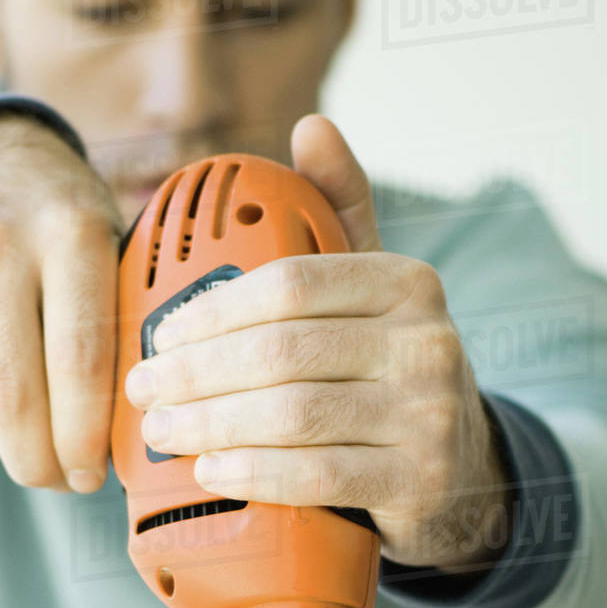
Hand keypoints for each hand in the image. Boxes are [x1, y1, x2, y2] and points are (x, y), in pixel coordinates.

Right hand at [0, 112, 123, 492]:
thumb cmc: (55, 209)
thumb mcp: (107, 238)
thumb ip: (121, 316)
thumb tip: (139, 420)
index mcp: (72, 233)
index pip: (81, 362)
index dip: (85, 437)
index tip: (92, 474)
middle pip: (12, 394)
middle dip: (37, 460)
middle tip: (57, 481)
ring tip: (25, 442)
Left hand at [125, 115, 510, 569]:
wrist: (461, 458)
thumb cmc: (388, 367)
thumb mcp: (373, 289)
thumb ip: (339, 212)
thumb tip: (313, 126)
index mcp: (407, 281)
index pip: (289, 284)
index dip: (213, 310)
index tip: (162, 333)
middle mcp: (428, 343)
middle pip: (282, 352)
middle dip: (196, 373)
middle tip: (145, 390)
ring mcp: (430, 416)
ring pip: (293, 416)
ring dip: (211, 426)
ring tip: (164, 430)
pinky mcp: (421, 481)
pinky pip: (318, 476)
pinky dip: (252, 473)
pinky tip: (211, 469)